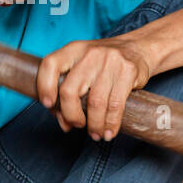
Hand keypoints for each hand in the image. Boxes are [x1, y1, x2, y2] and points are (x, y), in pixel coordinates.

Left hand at [36, 36, 152, 139]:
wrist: (138, 48)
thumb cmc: (104, 63)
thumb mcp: (83, 66)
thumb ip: (69, 90)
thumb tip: (63, 122)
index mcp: (73, 50)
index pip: (50, 65)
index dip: (44, 86)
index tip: (48, 104)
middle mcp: (89, 54)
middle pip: (70, 90)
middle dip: (71, 115)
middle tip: (76, 126)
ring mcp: (110, 61)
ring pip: (95, 102)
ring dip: (93, 125)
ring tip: (95, 134)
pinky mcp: (128, 71)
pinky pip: (116, 105)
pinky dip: (110, 123)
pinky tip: (109, 132)